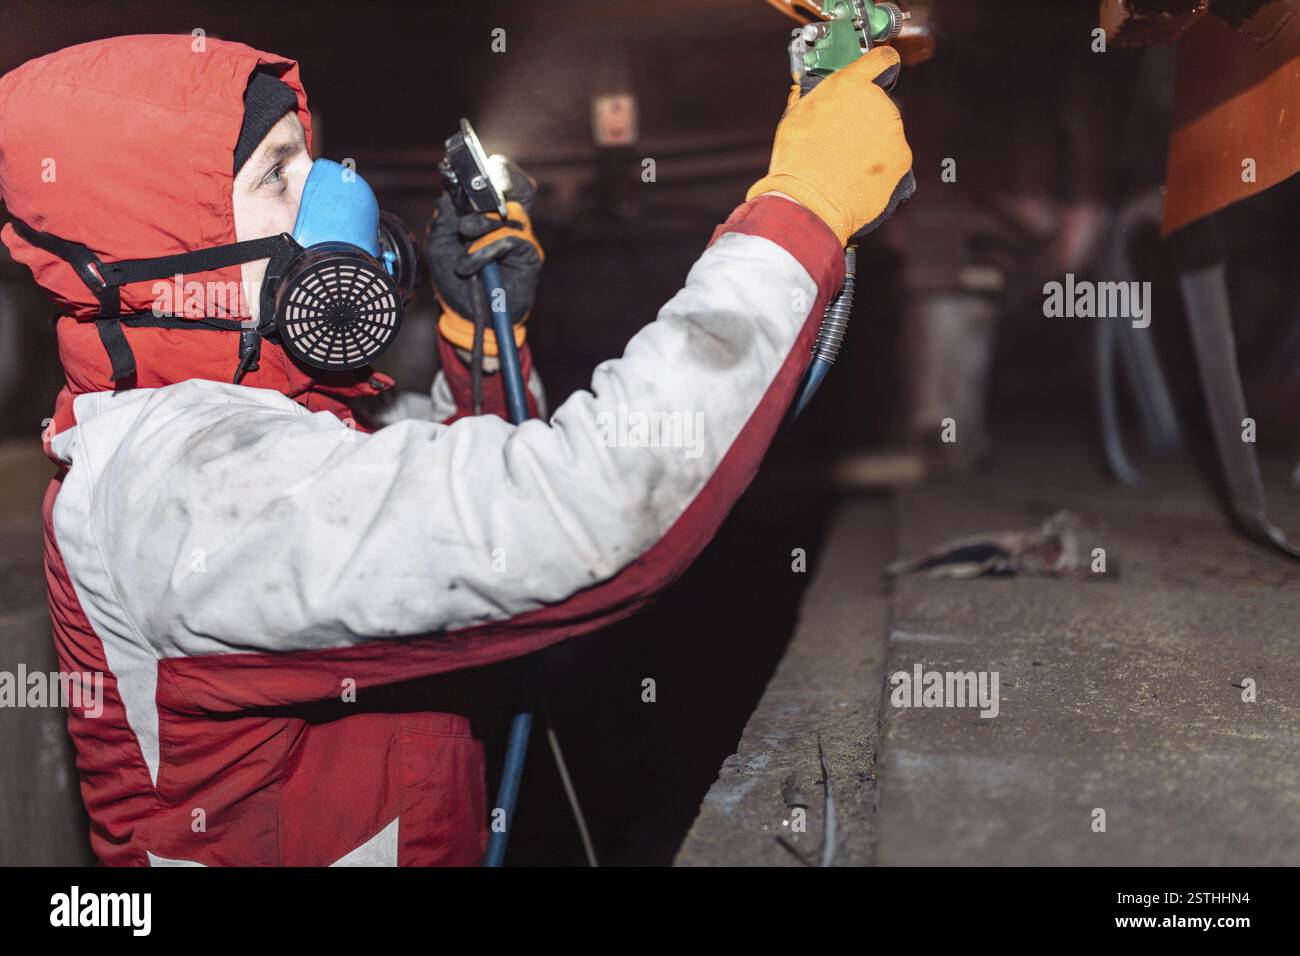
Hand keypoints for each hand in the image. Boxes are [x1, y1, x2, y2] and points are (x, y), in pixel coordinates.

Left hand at [425, 159, 542, 354]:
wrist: (467, 315)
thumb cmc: (454, 280)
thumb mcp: (439, 244)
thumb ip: (444, 217)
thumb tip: (449, 192)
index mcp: (488, 214)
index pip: (503, 181)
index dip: (497, 169)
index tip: (477, 164)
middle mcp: (507, 222)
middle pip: (515, 187)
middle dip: (489, 188)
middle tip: (470, 195)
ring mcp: (520, 237)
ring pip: (509, 213)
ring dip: (480, 224)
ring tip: (465, 236)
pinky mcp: (529, 255)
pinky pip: (509, 239)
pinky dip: (486, 249)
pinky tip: (472, 264)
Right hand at [747, 46, 914, 243]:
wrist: (811, 201)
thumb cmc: (798, 160)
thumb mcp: (795, 116)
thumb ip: (812, 97)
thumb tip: (809, 91)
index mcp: (849, 84)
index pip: (881, 59)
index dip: (882, 64)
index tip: (883, 68)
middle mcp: (876, 101)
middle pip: (878, 104)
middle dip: (865, 119)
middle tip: (842, 141)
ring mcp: (893, 130)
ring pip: (886, 133)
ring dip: (873, 144)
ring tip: (846, 164)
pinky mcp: (902, 158)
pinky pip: (893, 159)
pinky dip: (880, 168)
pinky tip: (859, 178)